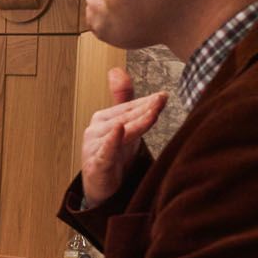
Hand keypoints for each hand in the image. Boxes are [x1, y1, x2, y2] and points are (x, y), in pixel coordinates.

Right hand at [81, 66, 166, 207]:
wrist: (103, 187)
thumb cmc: (114, 155)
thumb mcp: (124, 125)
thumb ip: (122, 98)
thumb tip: (116, 70)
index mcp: (104, 118)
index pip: (128, 106)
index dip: (146, 102)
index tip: (163, 96)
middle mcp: (96, 130)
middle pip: (125, 117)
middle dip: (144, 109)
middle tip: (161, 100)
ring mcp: (94, 146)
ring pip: (119, 131)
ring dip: (136, 123)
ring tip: (152, 115)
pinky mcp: (96, 164)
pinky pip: (106, 151)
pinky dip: (112, 141)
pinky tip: (118, 130)